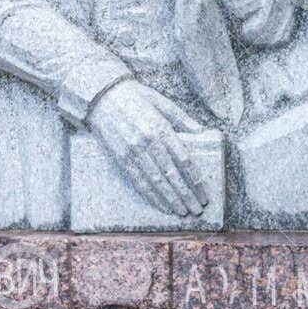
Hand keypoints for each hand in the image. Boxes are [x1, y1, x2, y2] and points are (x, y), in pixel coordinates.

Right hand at [88, 81, 207, 216]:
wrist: (102, 96)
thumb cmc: (136, 98)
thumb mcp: (163, 102)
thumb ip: (184, 120)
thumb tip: (205, 133)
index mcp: (161, 128)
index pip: (184, 160)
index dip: (196, 180)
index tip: (204, 194)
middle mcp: (147, 142)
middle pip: (171, 175)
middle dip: (186, 195)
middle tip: (197, 210)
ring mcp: (133, 152)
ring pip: (155, 182)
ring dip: (170, 199)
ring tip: (182, 212)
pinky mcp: (120, 158)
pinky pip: (138, 181)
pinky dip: (151, 196)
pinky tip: (161, 205)